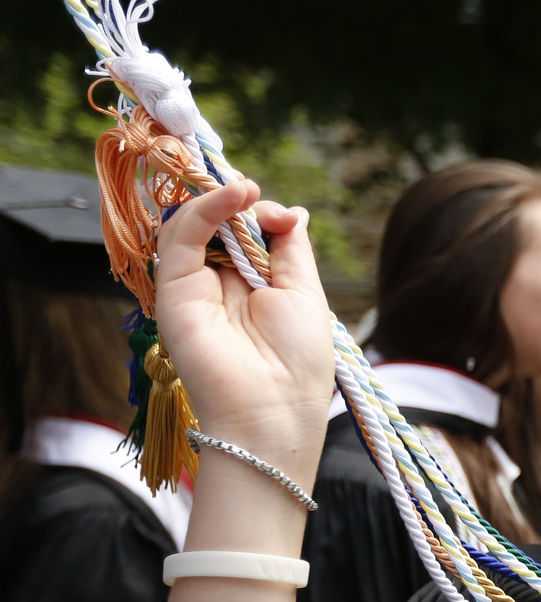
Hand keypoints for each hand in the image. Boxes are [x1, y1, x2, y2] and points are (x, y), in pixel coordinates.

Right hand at [153, 181, 333, 485]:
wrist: (273, 410)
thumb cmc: (298, 361)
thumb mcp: (305, 293)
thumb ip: (292, 248)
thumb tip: (289, 209)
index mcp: (252, 286)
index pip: (244, 232)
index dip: (257, 212)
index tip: (281, 214)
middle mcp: (219, 284)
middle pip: (217, 224)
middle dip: (238, 202)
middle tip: (255, 195)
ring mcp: (194, 287)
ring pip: (192, 225)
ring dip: (220, 200)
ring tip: (246, 191)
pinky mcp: (174, 291)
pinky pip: (180, 238)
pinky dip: (204, 210)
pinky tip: (233, 196)